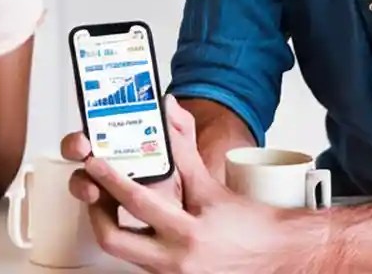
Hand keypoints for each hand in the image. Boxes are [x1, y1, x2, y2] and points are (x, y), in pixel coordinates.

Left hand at [72, 95, 333, 273]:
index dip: (111, 181)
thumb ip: (185, 151)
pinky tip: (134, 227)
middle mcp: (176, 260)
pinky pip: (140, 263)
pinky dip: (133, 244)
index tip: (94, 163)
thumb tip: (169, 112)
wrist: (280, 256)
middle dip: (95, 212)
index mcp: (188, 233)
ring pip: (124, 253)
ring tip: (109, 204)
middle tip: (91, 190)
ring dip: (112, 227)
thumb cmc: (252, 224)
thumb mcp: (212, 187)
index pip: (138, 204)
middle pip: (114, 239)